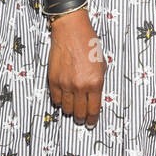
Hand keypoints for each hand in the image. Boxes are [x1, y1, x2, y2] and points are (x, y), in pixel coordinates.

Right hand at [47, 9, 105, 129]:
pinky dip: (59, 102)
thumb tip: (94, 97)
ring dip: (70, 111)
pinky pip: (55, 99)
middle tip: (81, 119)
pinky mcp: (53, 80)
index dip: (92, 120)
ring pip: (66, 108)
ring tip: (72, 109)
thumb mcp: (102, 65)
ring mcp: (65, 84)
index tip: (91, 123)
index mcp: (95, 82)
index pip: (93, 109)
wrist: (71, 31)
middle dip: (81, 118)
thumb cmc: (89, 45)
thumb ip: (98, 83)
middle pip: (79, 112)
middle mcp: (80, 86)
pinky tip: (63, 100)